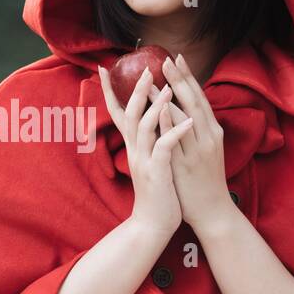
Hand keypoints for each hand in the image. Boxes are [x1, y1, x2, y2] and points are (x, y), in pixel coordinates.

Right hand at [98, 62, 194, 239]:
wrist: (153, 224)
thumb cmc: (157, 192)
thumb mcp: (149, 162)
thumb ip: (147, 141)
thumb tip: (152, 120)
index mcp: (134, 146)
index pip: (118, 112)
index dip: (110, 90)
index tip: (104, 68)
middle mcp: (135, 150)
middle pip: (131, 114)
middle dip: (137, 90)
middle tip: (146, 69)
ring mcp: (144, 161)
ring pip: (145, 127)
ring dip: (156, 106)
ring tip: (167, 87)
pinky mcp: (157, 172)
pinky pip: (165, 147)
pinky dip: (175, 131)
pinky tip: (188, 121)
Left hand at [149, 53, 233, 233]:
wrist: (213, 212)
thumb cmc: (206, 180)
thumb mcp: (206, 150)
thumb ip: (196, 129)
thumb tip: (183, 109)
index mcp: (213, 131)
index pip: (199, 98)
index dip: (188, 77)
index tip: (176, 57)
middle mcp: (209, 137)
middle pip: (194, 101)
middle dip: (179, 78)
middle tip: (166, 58)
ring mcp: (198, 150)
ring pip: (184, 117)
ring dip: (169, 95)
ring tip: (155, 77)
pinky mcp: (186, 165)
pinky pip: (176, 139)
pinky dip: (169, 121)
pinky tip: (160, 107)